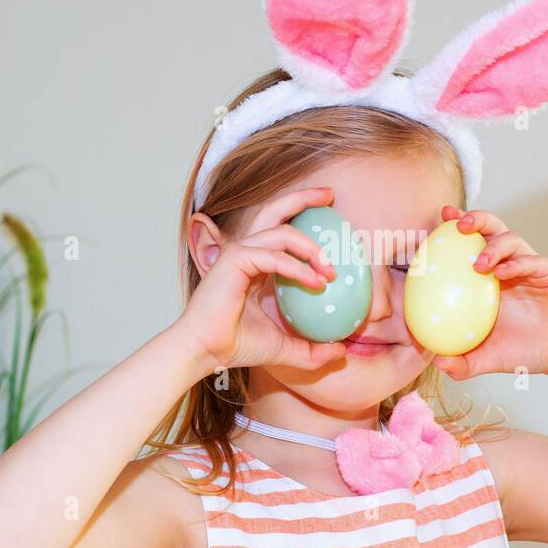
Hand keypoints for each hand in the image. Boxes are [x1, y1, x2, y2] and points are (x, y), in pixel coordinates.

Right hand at [176, 187, 348, 373]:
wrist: (207, 352)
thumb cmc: (238, 345)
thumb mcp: (285, 347)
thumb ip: (312, 349)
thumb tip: (341, 351)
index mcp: (256, 263)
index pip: (282, 230)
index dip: (304, 218)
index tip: (332, 217)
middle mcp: (246, 252)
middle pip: (276, 211)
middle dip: (304, 198)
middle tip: (330, 195)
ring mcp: (239, 254)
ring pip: (281, 232)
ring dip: (311, 247)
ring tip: (331, 268)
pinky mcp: (234, 261)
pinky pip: (273, 256)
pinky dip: (297, 267)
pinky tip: (316, 282)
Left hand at [431, 206, 547, 379]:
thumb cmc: (524, 351)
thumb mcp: (487, 359)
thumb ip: (462, 363)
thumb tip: (437, 363)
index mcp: (488, 278)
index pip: (469, 244)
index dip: (454, 228)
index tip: (438, 218)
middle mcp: (508, 266)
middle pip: (490, 228)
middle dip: (474, 219)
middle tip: (457, 225)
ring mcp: (531, 266)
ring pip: (511, 239)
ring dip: (493, 246)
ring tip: (478, 264)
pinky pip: (534, 261)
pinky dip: (517, 263)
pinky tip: (503, 272)